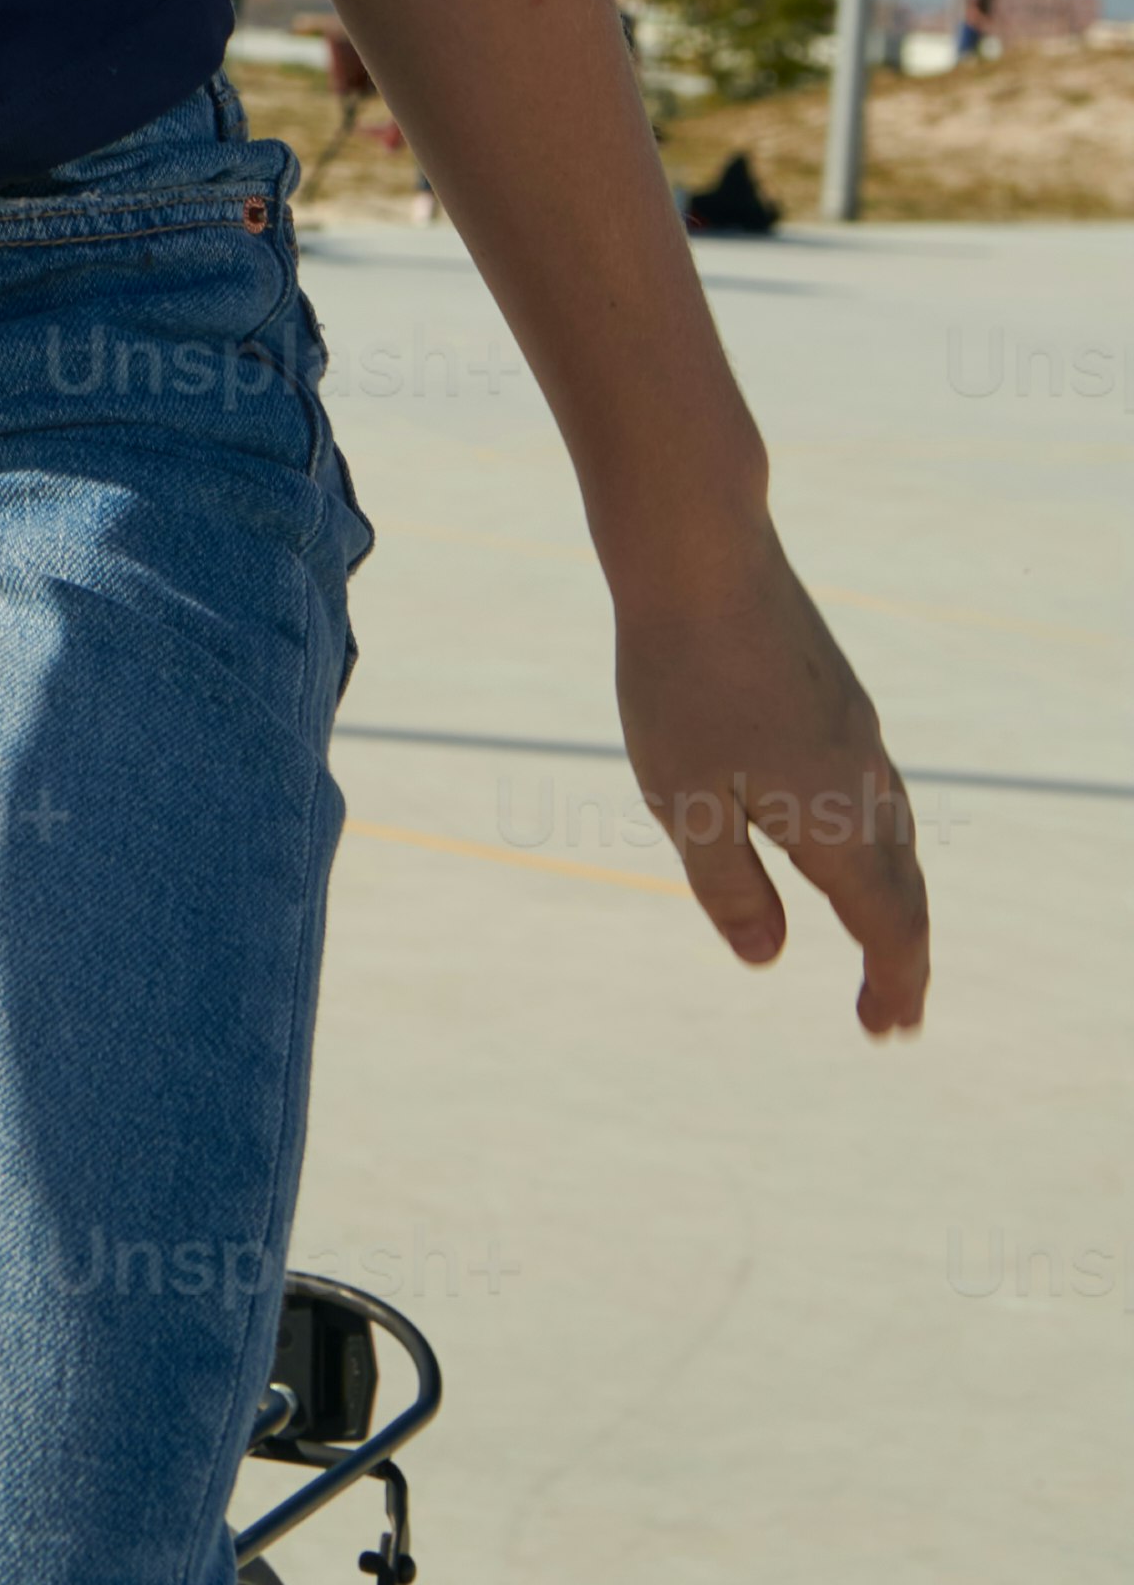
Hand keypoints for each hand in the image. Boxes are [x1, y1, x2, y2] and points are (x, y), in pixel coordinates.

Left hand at [613, 519, 930, 1033]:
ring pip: (893, 835)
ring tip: (876, 939)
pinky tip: (846, 836)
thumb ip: (730, 886)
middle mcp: (864, 777)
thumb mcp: (685, 801)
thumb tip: (767, 958)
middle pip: (903, 887)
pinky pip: (875, 792)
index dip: (892, 983)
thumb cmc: (680, 681)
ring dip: (891, 898)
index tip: (883, 1028)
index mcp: (837, 816)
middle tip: (889, 1012)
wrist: (703, 556)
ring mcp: (855, 732)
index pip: (888, 926)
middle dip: (899, 956)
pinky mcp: (835, 698)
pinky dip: (874, 842)